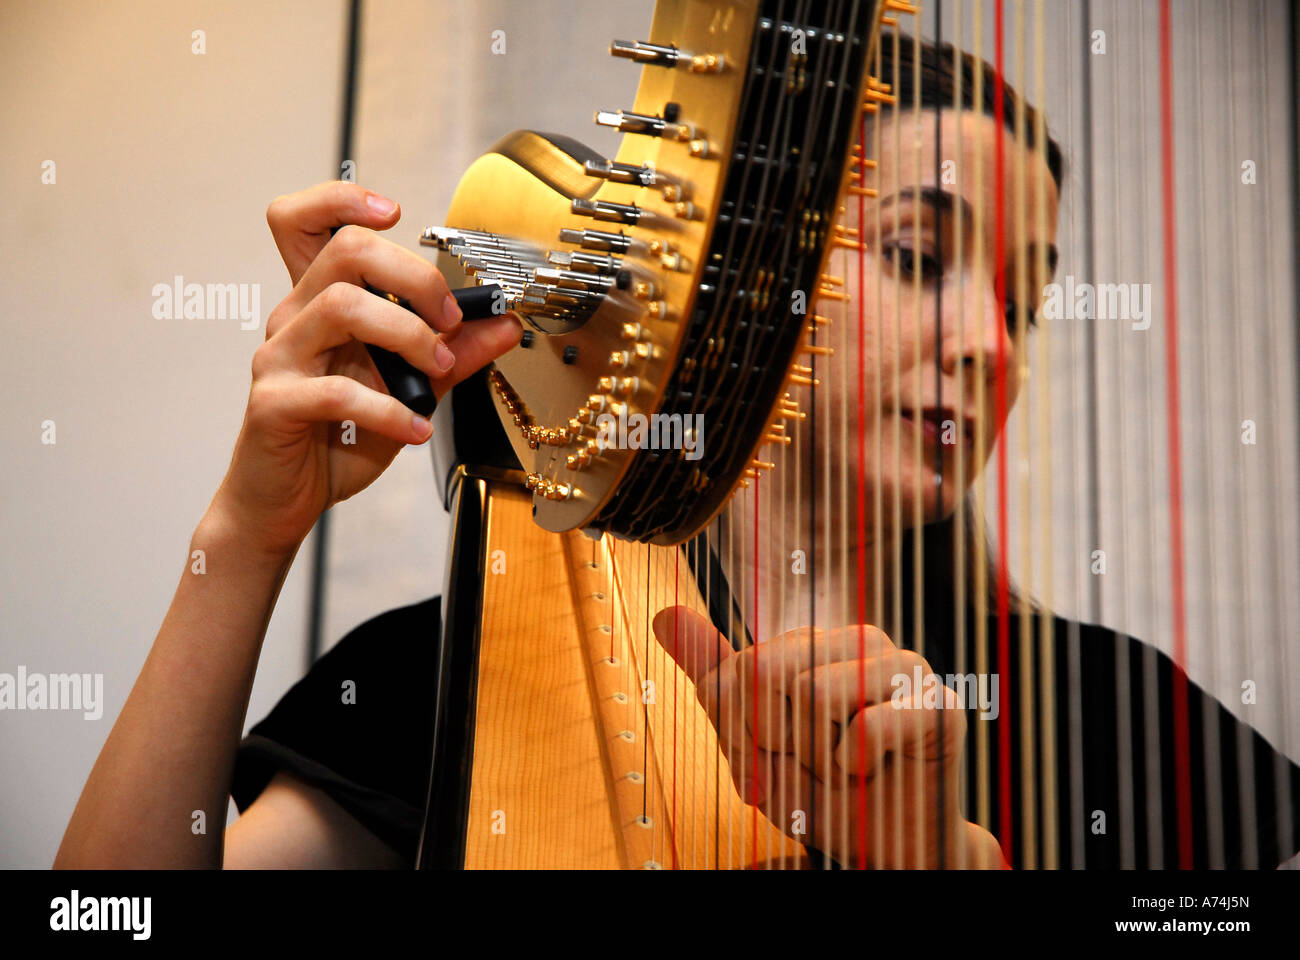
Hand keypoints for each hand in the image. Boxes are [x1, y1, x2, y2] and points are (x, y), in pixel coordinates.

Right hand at [211, 181, 520, 556]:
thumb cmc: (335, 439)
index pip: (304, 221)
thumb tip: (507, 324)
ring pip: (341, 307)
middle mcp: (294, 318)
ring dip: (408, 336)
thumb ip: (456, 354)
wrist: (286, 500)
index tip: (394, 212)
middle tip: (449, 320)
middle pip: (345, 252)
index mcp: (320, 303)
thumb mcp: (411, 390)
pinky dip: (388, 409)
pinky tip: (414, 428)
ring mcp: (280, 358)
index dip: (342, 199)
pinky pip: (335, 391)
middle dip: (414, 276)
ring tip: (438, 372)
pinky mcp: (275, 403)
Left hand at [651, 606, 1005, 868]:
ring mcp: (902, 665)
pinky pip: (867, 726)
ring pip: (814, 693)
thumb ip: (712, 677)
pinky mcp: (935, 702)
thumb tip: (666, 613)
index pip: (737, 668)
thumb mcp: (750, 742)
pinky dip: (855, 764)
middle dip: (773, 740)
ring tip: (843, 767)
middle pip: (765, 671)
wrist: (884, 849)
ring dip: (817, 756)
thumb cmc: (821, 793)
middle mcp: (858, 640)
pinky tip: (872, 768)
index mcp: (812, 644)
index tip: (772, 756)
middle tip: (809, 764)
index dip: (741, 731)